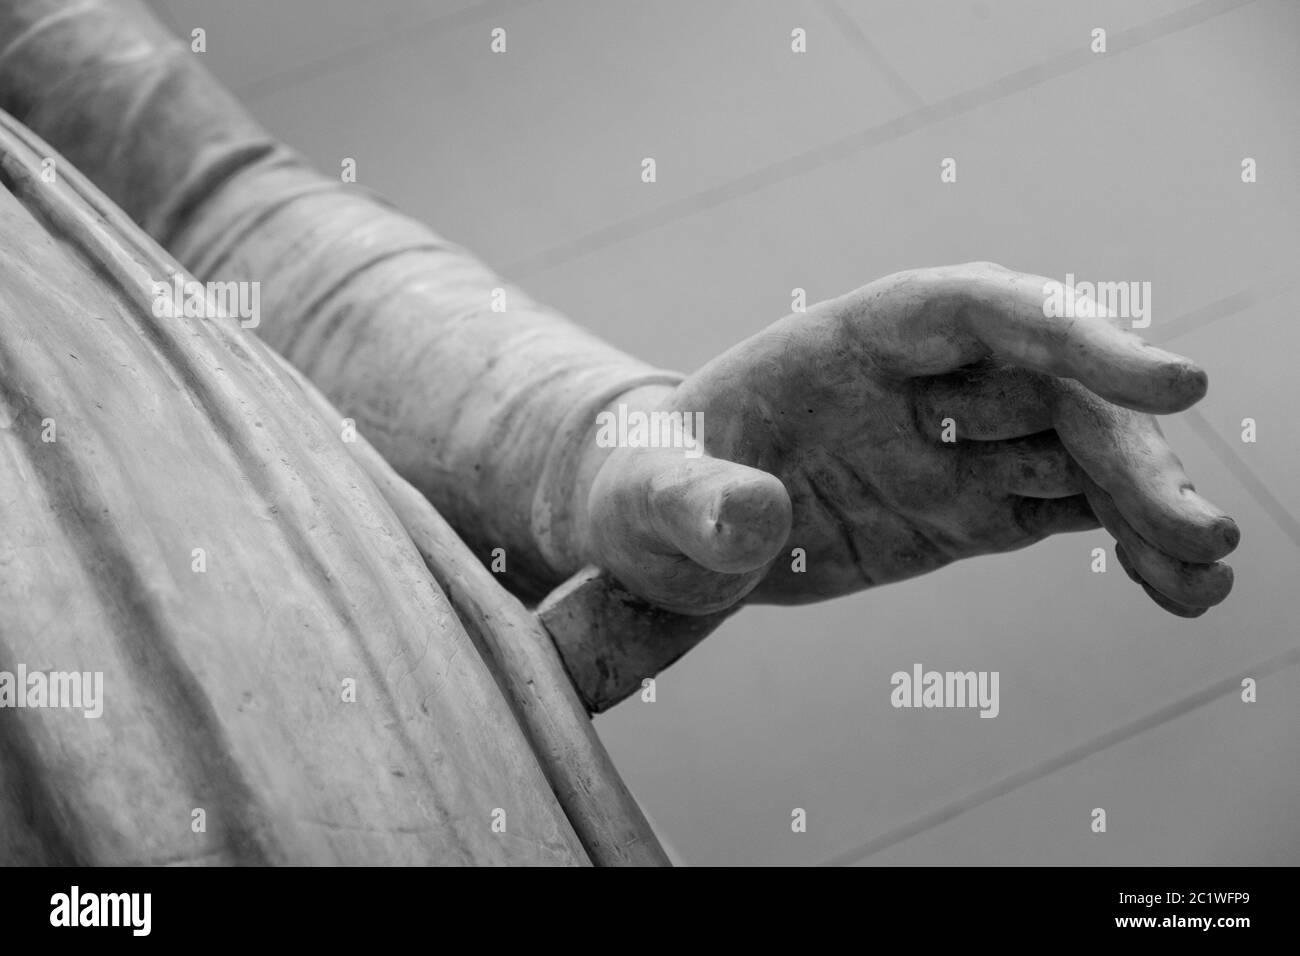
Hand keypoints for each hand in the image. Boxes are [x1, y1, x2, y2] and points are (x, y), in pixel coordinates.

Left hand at [577, 263, 1238, 615]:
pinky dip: (1123, 541)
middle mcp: (922, 380)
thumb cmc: (648, 491)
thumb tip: (750, 516)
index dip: (1074, 335)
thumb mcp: (650, 499)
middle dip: (1129, 448)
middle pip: (1052, 388)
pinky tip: (1176, 587)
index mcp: (853, 339)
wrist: (669, 535)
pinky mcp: (969, 505)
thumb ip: (691, 502)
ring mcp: (954, 443)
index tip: (1166, 382)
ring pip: (1077, 451)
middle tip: (1199, 529)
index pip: (981, 310)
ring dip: (1147, 502)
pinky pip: (1066, 511)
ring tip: (1203, 575)